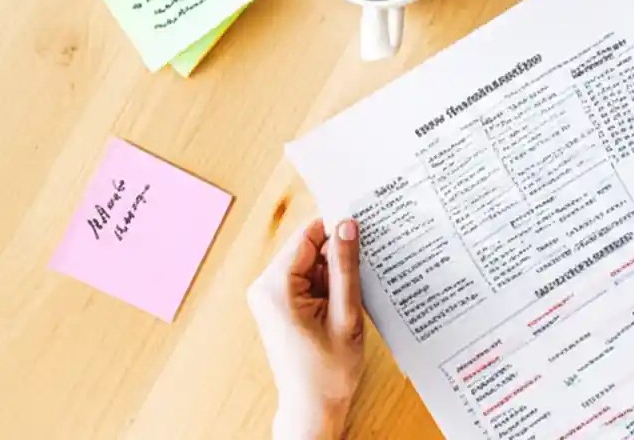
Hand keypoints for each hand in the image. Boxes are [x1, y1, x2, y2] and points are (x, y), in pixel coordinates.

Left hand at [248, 217, 364, 439]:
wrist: (312, 409)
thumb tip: (348, 225)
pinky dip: (329, 284)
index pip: (308, 236)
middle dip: (339, 254)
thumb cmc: (328, 372)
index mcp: (275, 287)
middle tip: (368, 269)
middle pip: (309, 248)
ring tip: (355, 296)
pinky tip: (346, 302)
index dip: (338, 229)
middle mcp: (265, 287)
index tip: (367, 228)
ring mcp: (270, 296)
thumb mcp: (346, 316)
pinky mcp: (279, 305)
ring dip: (336, 272)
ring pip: (311, 263)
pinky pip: (308, 279)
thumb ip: (346, 268)